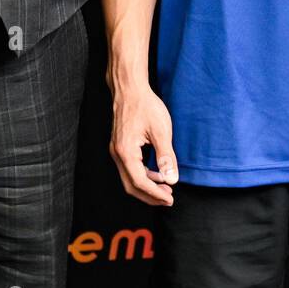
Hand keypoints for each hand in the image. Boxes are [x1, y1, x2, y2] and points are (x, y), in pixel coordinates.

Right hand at [110, 84, 177, 205]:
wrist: (130, 88)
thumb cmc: (145, 106)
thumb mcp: (161, 130)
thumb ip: (166, 156)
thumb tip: (172, 179)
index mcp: (125, 152)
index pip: (140, 182)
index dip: (155, 194)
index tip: (170, 199)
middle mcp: (117, 154)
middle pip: (131, 185)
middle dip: (150, 195)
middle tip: (168, 199)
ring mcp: (117, 150)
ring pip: (129, 178)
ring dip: (147, 186)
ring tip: (165, 188)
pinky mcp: (120, 146)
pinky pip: (130, 168)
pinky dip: (143, 174)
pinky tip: (157, 172)